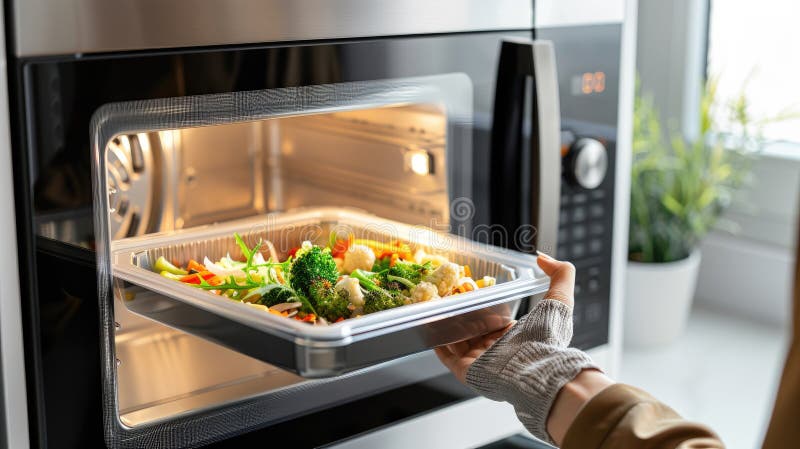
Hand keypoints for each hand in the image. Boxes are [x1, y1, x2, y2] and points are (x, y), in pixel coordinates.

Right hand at [434, 252, 576, 382]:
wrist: (535, 369)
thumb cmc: (547, 337)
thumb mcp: (559, 300)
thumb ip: (560, 275)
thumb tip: (543, 258)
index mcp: (514, 335)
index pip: (493, 319)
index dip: (481, 305)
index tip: (469, 289)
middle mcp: (495, 349)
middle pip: (472, 329)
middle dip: (459, 314)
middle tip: (447, 296)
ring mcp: (479, 361)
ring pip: (457, 341)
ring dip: (445, 325)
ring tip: (434, 308)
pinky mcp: (465, 370)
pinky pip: (446, 355)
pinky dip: (437, 342)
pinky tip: (430, 328)